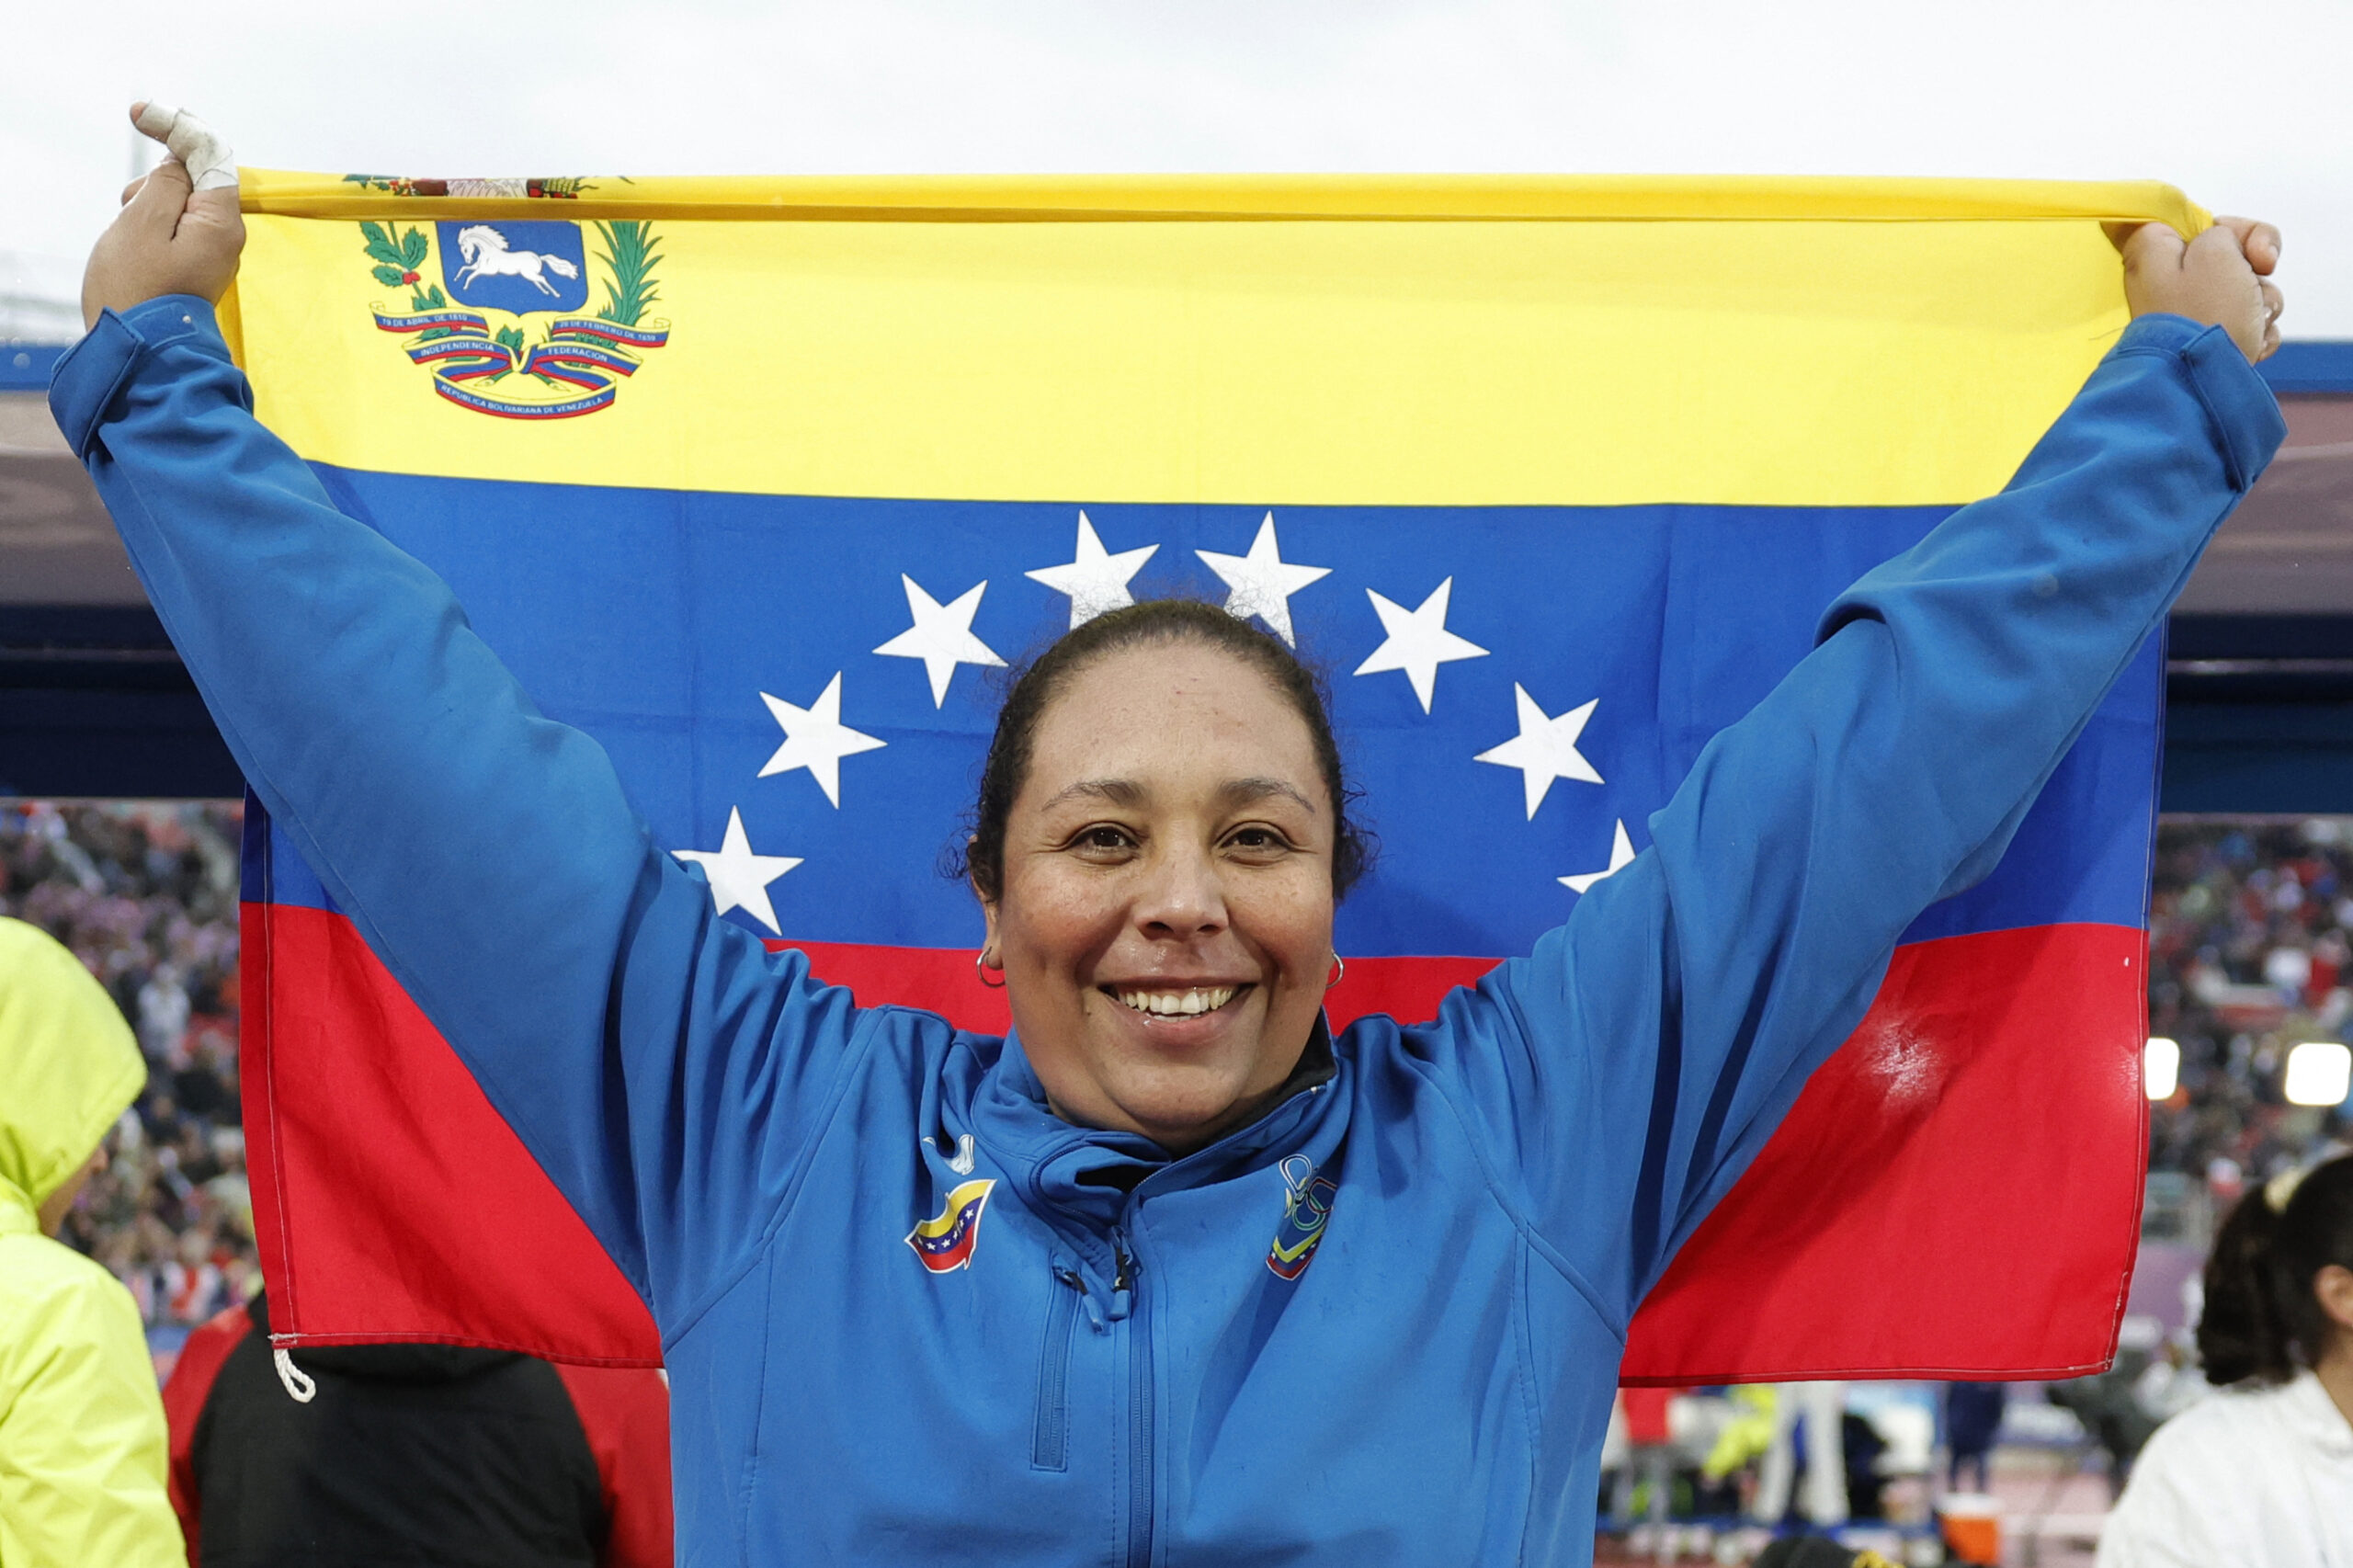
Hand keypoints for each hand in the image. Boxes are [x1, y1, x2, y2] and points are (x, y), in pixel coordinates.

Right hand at [79, 103, 245, 329]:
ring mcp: (215, 254)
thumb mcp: (142, 223)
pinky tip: (135, 242)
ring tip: (129, 231)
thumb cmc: (134, 289)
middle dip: (159, 177)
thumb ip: (166, 184)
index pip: (211, 155)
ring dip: (151, 202)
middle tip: (129, 204)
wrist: (136, 351)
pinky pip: (179, 228)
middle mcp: (229, 238)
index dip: (178, 127)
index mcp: (223, 223)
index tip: (138, 112)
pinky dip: (154, 223)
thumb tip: (182, 162)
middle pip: (198, 179)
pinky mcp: (197, 266)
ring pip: (184, 203)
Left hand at [2110, 216, 2282, 364]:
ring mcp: (2188, 315)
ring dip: (2259, 303)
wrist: (2201, 382)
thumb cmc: (2205, 312)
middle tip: (2258, 274)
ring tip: (2247, 322)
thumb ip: (2219, 233)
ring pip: (2243, 290)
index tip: (2240, 242)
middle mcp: (2165, 283)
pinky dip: (2255, 331)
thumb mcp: (2215, 250)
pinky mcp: (2208, 341)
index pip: (2191, 221)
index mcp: (2154, 255)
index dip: (2228, 228)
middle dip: (2253, 266)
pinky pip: (2246, 323)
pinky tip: (2249, 344)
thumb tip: (2216, 246)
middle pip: (2227, 256)